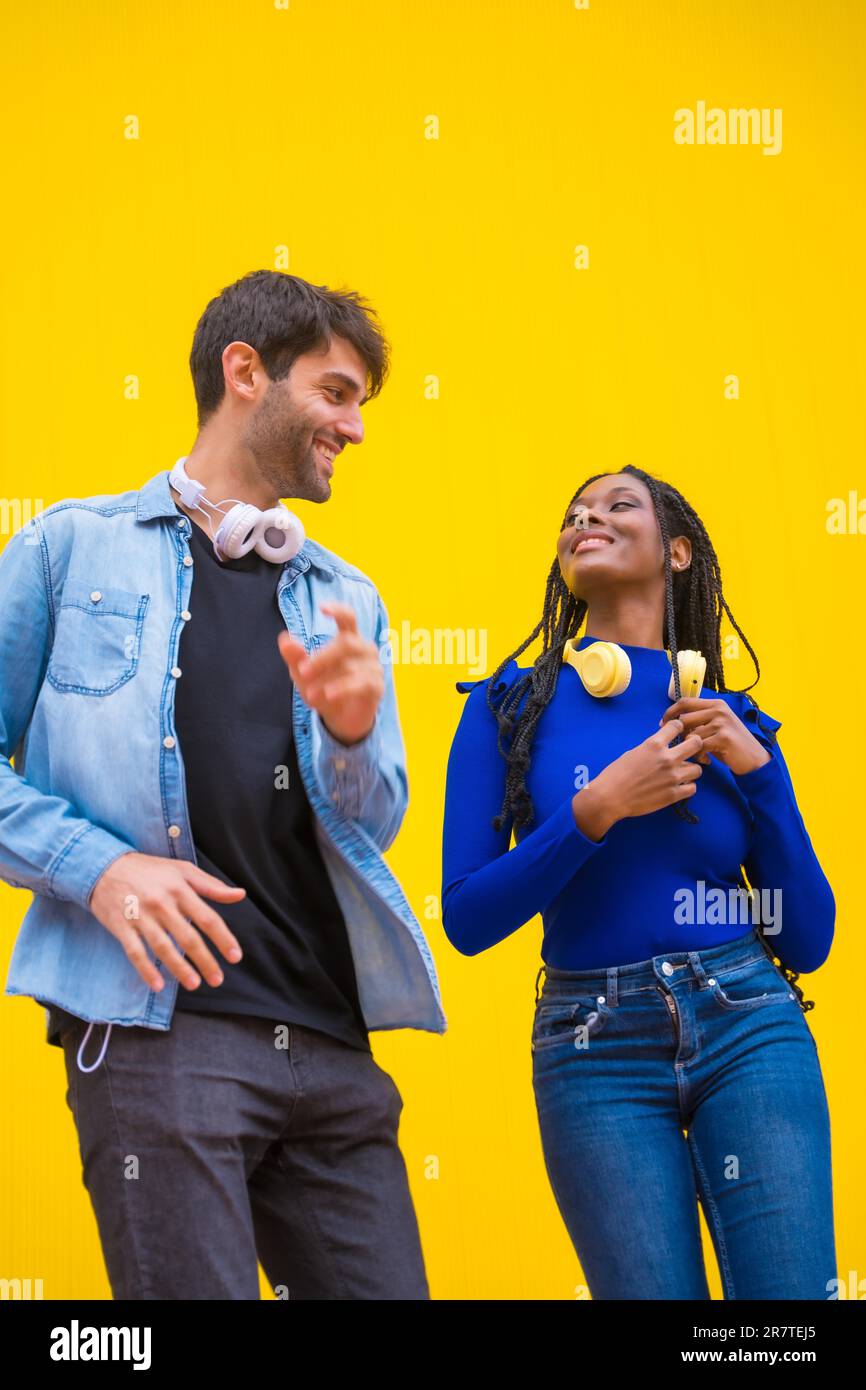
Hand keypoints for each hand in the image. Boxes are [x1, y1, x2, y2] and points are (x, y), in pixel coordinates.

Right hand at [89, 852, 245, 993]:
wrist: (104, 866)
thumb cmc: (149, 870)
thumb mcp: (182, 870)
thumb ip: (212, 886)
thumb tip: (240, 895)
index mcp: (179, 889)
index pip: (207, 918)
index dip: (223, 939)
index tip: (235, 957)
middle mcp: (161, 903)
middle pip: (188, 937)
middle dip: (205, 961)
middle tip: (217, 979)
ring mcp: (140, 916)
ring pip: (163, 947)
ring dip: (179, 968)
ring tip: (194, 984)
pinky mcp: (121, 927)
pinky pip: (135, 952)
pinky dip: (146, 970)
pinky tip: (158, 985)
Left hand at [277, 600, 383, 744]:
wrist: (339, 718)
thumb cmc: (323, 687)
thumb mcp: (304, 674)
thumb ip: (296, 657)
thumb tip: (284, 638)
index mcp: (348, 638)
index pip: (348, 617)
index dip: (338, 610)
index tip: (322, 607)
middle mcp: (364, 648)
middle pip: (346, 643)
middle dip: (322, 657)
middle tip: (302, 672)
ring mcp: (374, 666)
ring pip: (351, 666)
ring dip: (327, 680)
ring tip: (310, 694)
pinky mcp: (377, 686)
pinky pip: (362, 683)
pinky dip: (343, 688)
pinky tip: (329, 695)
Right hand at [572, 718, 704, 838]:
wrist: (610, 797)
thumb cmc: (615, 775)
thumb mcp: (632, 753)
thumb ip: (651, 749)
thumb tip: (661, 748)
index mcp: (654, 744)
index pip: (677, 726)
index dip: (678, 727)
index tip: (678, 732)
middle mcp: (667, 758)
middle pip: (696, 743)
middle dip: (695, 744)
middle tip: (690, 750)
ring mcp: (673, 777)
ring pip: (698, 769)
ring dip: (690, 770)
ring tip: (682, 774)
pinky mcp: (674, 794)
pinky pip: (692, 788)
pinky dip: (687, 787)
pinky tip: (678, 787)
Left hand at [659, 697, 770, 774]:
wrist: (754, 759)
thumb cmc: (730, 744)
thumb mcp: (715, 726)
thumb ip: (698, 721)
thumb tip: (672, 722)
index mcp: (715, 704)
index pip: (685, 702)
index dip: (670, 712)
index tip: (662, 723)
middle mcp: (718, 710)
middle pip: (684, 719)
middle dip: (678, 734)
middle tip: (683, 746)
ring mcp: (722, 722)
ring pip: (690, 734)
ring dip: (690, 749)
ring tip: (699, 755)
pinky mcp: (723, 737)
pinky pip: (699, 746)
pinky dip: (699, 756)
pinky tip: (706, 760)